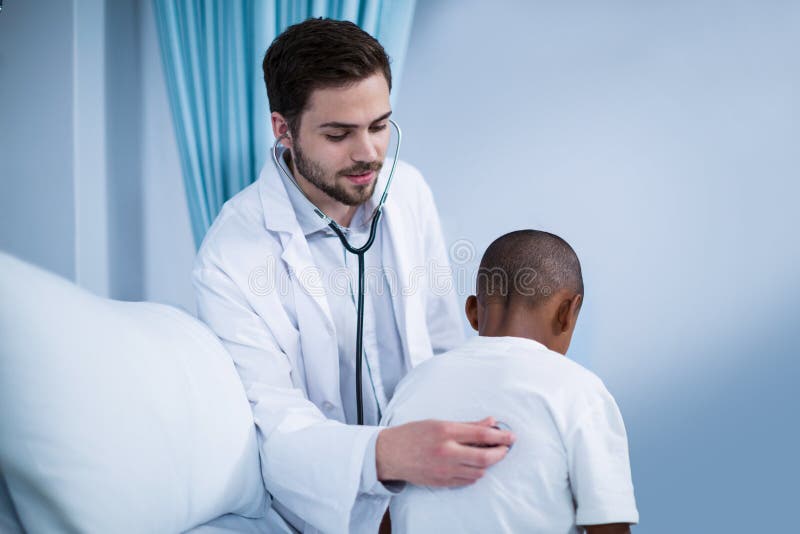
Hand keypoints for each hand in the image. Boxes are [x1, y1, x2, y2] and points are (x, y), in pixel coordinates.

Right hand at [375, 417, 514, 485]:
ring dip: (488, 463)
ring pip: (478, 471)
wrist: (390, 453)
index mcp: (445, 432)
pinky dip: (476, 473)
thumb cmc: (414, 434)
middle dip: (500, 453)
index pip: (481, 434)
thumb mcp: (439, 423)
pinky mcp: (442, 482)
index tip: (511, 436)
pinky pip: (468, 481)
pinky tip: (476, 466)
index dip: (500, 436)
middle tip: (506, 448)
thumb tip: (491, 423)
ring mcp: (444, 469)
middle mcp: (446, 451)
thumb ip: (467, 425)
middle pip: (484, 457)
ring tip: (490, 454)